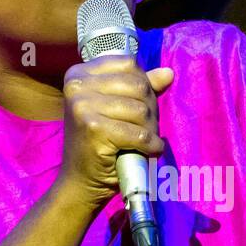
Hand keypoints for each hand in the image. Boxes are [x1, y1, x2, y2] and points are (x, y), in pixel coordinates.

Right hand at [56, 55, 173, 211]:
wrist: (80, 181)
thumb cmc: (99, 143)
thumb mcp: (116, 108)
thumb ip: (140, 87)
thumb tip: (168, 73)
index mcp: (79, 74)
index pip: (128, 63)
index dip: (144, 84)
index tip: (139, 105)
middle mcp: (77, 86)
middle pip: (138, 85)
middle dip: (150, 109)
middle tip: (145, 128)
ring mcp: (83, 107)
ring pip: (141, 110)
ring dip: (151, 129)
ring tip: (144, 141)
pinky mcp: (94, 129)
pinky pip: (140, 134)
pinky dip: (151, 146)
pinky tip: (149, 151)